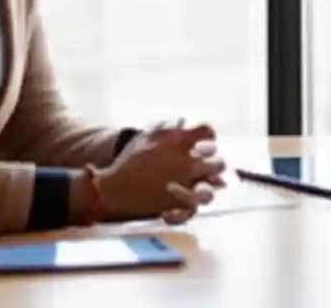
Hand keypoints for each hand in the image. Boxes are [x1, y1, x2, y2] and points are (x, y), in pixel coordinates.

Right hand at [99, 123, 226, 223]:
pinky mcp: (179, 205)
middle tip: (205, 164)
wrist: (112, 189)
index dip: (208, 135)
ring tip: (202, 184)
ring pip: (213, 186)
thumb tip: (184, 122)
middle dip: (212, 162)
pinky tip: (188, 203)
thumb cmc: (129, 161)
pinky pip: (195, 207)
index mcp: (179, 142)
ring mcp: (185, 185)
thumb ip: (168, 127)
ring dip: (209, 185)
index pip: (207, 132)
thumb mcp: (147, 136)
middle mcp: (187, 162)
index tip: (205, 140)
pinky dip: (192, 207)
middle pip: (217, 162)